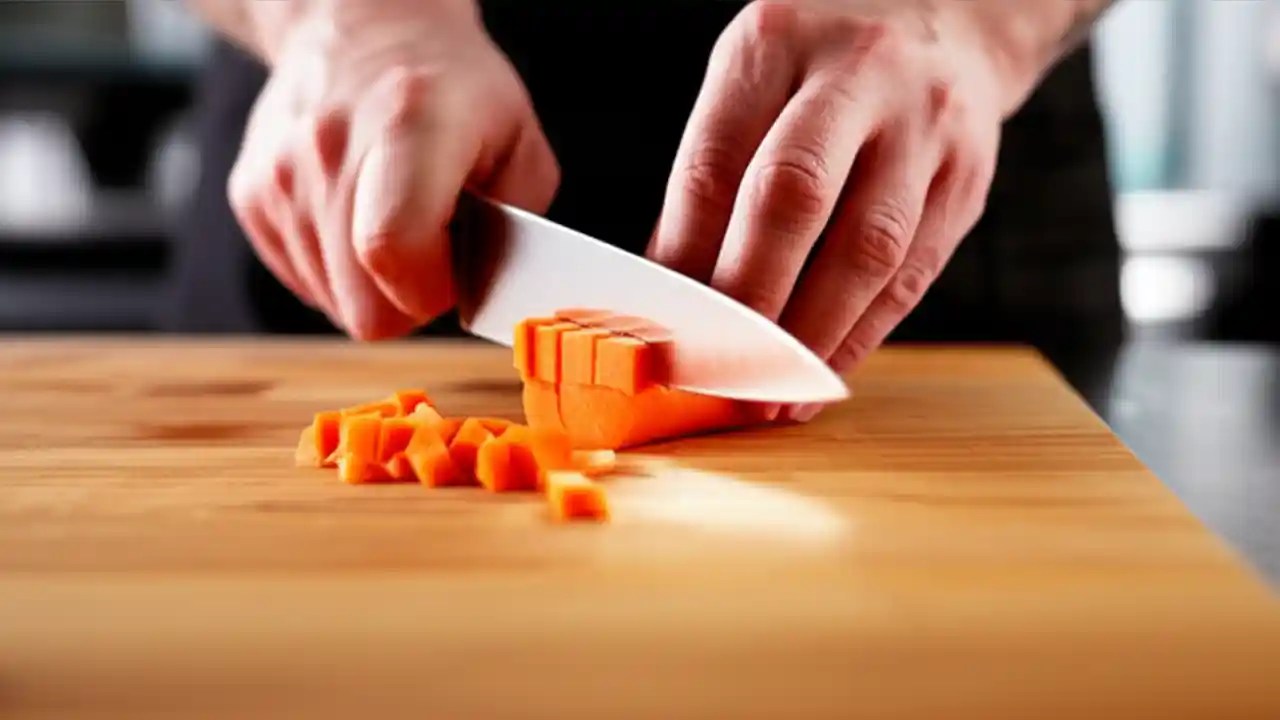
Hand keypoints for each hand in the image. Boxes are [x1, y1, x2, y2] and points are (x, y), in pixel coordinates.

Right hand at [228, 0, 557, 339]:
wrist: (362, 28)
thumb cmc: (451, 89)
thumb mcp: (519, 141)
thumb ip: (516, 228)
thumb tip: (489, 293)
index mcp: (408, 126)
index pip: (393, 250)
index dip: (432, 289)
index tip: (454, 268)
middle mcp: (330, 148)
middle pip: (364, 308)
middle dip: (408, 299)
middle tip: (432, 251)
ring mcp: (280, 175)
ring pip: (333, 303)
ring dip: (372, 284)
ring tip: (392, 221)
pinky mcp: (249, 195)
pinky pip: (304, 281)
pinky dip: (337, 270)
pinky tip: (356, 219)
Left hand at [648, 0, 1010, 420]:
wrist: (947, 19)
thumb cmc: (823, 63)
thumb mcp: (753, 79)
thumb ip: (712, 172)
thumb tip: (670, 286)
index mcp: (777, 42)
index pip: (717, 164)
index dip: (684, 258)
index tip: (661, 327)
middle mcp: (859, 74)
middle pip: (793, 199)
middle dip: (746, 303)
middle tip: (712, 374)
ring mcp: (925, 126)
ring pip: (866, 250)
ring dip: (810, 338)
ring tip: (769, 398)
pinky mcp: (966, 181)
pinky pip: (912, 276)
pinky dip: (861, 336)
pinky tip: (822, 374)